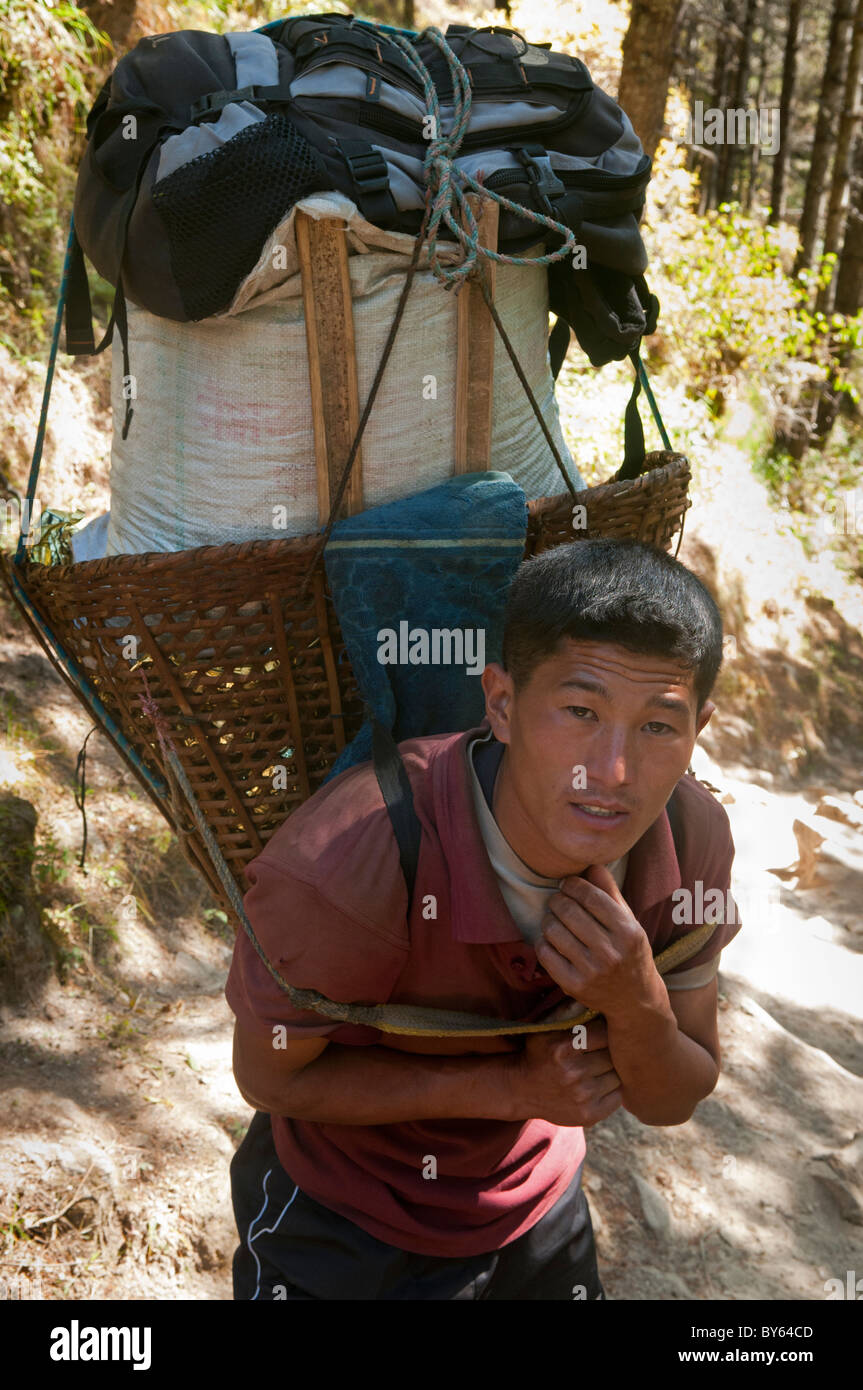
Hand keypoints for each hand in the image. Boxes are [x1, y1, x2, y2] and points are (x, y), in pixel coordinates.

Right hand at [510, 1019, 621, 1127]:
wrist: (521, 1089)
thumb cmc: (539, 1052)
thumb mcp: (545, 1027)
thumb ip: (568, 1010)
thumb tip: (595, 997)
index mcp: (563, 1047)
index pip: (604, 1033)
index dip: (605, 1031)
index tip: (601, 1032)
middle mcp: (573, 1073)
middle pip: (612, 1056)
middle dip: (609, 1052)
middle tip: (600, 1051)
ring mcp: (582, 1097)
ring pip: (617, 1076)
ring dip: (611, 1071)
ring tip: (596, 1068)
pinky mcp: (590, 1115)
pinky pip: (617, 1096)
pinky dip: (611, 1089)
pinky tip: (597, 1084)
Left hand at [535, 864, 657, 1018]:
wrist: (635, 999)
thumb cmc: (630, 952)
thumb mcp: (629, 922)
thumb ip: (610, 893)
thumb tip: (592, 864)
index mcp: (628, 932)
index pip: (591, 897)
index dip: (573, 885)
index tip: (567, 883)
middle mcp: (611, 952)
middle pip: (569, 912)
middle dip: (557, 899)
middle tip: (557, 899)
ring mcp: (591, 971)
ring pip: (554, 930)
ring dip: (548, 919)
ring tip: (553, 918)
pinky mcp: (574, 986)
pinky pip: (545, 953)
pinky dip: (543, 941)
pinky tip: (550, 939)